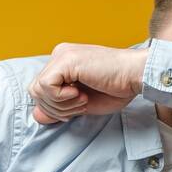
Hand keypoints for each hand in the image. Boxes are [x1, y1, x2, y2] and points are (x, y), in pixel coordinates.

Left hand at [29, 43, 148, 124]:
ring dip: (60, 104)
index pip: (40, 90)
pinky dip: (61, 97)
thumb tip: (37, 116)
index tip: (79, 106)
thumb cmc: (116, 89)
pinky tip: (80, 94)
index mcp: (62, 64)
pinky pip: (46, 86)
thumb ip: (59, 108)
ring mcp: (61, 56)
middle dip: (56, 108)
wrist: (135, 76)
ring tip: (82, 99)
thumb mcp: (81, 104)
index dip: (55, 107)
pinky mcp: (65, 60)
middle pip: (35, 91)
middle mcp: (59, 56)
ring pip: (38, 90)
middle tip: (81, 104)